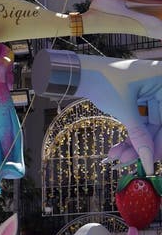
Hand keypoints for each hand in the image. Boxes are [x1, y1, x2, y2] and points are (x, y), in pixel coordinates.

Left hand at [33, 48, 161, 173]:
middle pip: (158, 124)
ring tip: (117, 157)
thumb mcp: (124, 110)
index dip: (159, 142)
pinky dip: (129, 134)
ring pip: (147, 126)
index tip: (151, 161)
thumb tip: (149, 162)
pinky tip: (118, 150)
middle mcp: (158, 86)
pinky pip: (139, 121)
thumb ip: (139, 135)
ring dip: (133, 143)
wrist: (80, 72)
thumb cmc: (104, 81)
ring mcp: (148, 93)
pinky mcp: (137, 100)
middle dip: (142, 145)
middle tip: (127, 161)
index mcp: (161, 82)